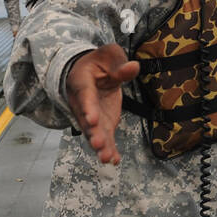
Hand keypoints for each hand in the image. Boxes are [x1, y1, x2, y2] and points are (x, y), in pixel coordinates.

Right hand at [65, 43, 139, 164]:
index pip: (85, 96)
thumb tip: (134, 67)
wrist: (88, 72)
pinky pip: (104, 138)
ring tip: (107, 158)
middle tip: (98, 144)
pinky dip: (109, 149)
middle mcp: (82, 103)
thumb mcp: (109, 56)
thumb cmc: (99, 62)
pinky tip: (115, 160)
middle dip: (93, 133)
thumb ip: (119, 65)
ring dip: (100, 146)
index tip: (92, 119)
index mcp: (82, 82)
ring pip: (93, 133)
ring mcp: (91, 116)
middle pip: (86, 120)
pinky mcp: (101, 124)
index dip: (88, 108)